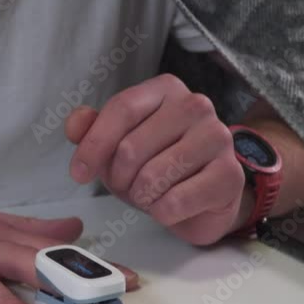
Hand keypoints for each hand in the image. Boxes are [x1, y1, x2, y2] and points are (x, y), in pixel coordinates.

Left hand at [65, 74, 248, 244]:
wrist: (203, 198)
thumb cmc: (158, 164)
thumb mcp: (118, 145)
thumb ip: (93, 130)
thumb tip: (75, 124)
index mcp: (166, 89)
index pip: (122, 109)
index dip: (94, 145)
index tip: (78, 174)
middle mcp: (196, 106)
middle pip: (132, 148)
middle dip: (118, 178)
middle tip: (127, 186)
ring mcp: (217, 138)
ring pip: (152, 177)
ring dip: (140, 196)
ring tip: (148, 195)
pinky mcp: (229, 175)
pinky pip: (175, 202)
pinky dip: (161, 213)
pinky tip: (168, 207)